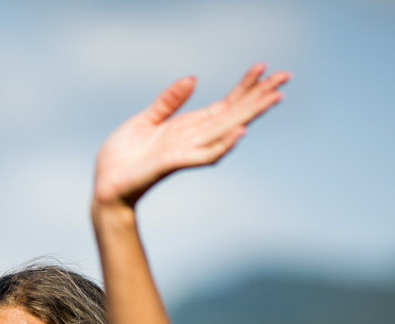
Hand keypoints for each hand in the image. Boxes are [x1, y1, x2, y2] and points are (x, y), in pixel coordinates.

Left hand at [93, 63, 289, 208]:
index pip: (225, 104)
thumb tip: (193, 79)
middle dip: (260, 95)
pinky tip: (240, 131)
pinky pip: (206, 154)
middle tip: (287, 76)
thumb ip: (169, 101)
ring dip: (252, 113)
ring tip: (275, 97)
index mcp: (189, 127)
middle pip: (235, 113)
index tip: (264, 67)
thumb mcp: (146, 120)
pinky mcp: (176, 162)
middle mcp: (195, 138)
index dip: (245, 86)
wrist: (107, 185)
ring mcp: (188, 151)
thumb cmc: (124, 157)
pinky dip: (224, 143)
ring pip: (228, 130)